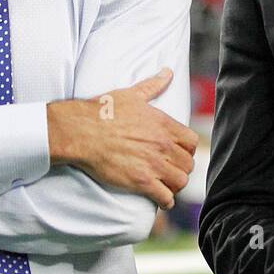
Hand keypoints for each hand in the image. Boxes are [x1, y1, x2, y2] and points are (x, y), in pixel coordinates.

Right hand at [48, 67, 198, 210]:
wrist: (82, 131)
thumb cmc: (104, 111)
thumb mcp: (132, 94)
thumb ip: (154, 85)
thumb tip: (168, 72)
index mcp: (164, 124)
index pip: (192, 142)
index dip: (187, 150)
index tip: (179, 153)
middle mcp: (163, 145)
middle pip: (188, 164)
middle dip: (181, 169)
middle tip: (171, 172)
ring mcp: (154, 164)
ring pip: (181, 181)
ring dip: (175, 185)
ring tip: (166, 185)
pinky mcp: (141, 182)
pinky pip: (165, 197)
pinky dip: (165, 201)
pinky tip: (160, 199)